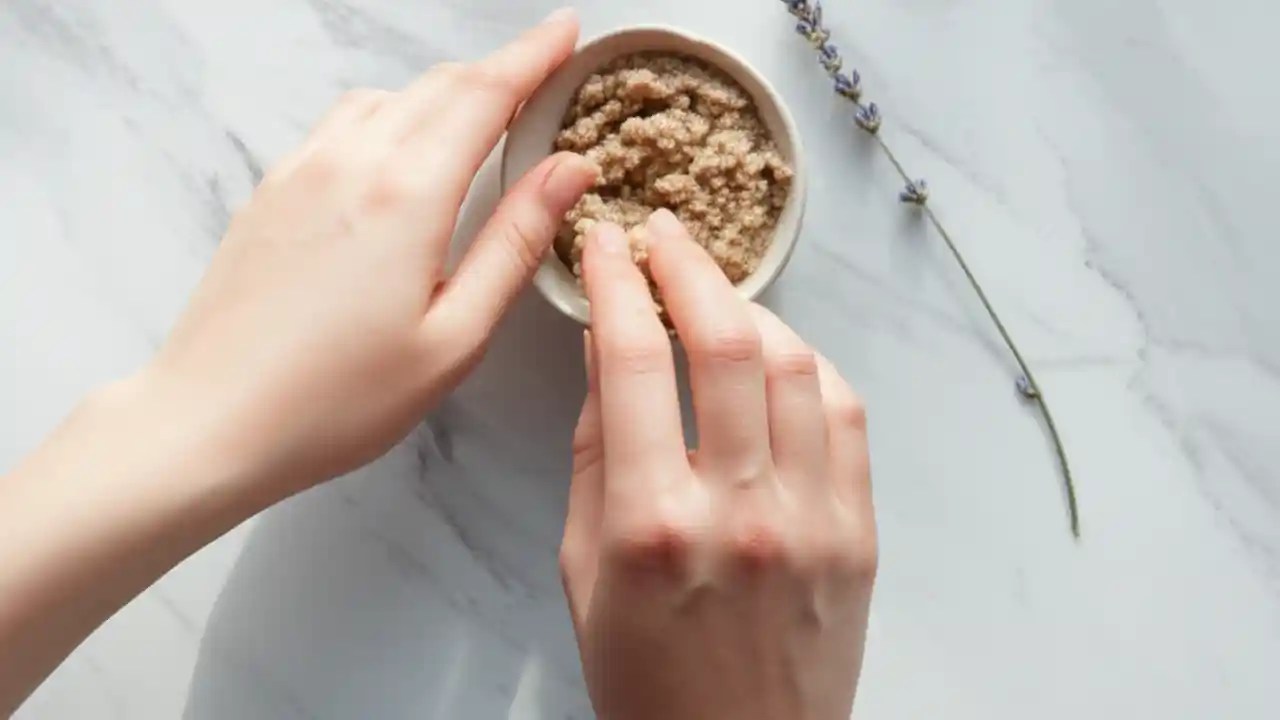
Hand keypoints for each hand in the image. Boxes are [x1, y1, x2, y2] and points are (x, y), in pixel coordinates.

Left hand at [140, 9, 594, 496]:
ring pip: (390, 97)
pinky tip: (405, 151)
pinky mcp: (273, 189)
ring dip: (444, 92)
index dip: (533, 55)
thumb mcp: (454, 335)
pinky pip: (345, 123)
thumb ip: (516, 242)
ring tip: (484, 115)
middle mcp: (350, 162)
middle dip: (498, 69)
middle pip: (439, 85)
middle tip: (543, 72)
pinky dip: (393, 114)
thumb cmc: (336, 398)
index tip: (568, 31)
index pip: (484, 94)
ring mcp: (302, 168)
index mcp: (406, 194)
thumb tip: (568, 171)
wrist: (209, 420)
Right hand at [560, 210, 876, 719]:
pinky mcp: (858, 534)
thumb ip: (595, 455)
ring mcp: (812, 521)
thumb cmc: (646, 678)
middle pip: (728, 342)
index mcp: (652, 526)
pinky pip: (845, 416)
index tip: (603, 245)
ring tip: (715, 295)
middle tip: (663, 234)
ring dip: (751, 309)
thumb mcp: (584, 571)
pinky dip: (810, 366)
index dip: (615, 283)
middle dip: (689, 266)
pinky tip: (777, 356)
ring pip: (797, 366)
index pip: (635, 361)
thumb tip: (608, 353)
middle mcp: (740, 513)